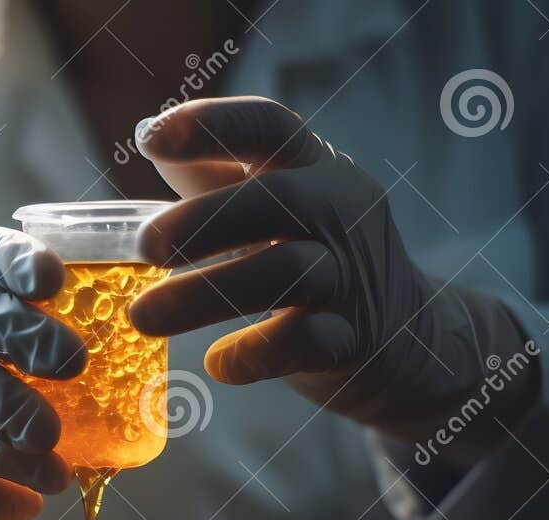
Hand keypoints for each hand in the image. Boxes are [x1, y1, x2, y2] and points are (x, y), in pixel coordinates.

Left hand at [128, 98, 535, 460]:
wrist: (406, 338)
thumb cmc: (319, 259)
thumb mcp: (276, 208)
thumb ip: (216, 177)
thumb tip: (148, 134)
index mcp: (314, 168)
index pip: (270, 126)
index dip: (212, 125)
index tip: (150, 138)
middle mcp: (340, 211)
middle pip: (278, 199)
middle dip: (203, 220)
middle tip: (145, 246)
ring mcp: (352, 275)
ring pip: (287, 272)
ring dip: (205, 295)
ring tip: (143, 317)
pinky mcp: (354, 337)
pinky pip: (304, 341)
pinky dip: (255, 353)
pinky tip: (218, 365)